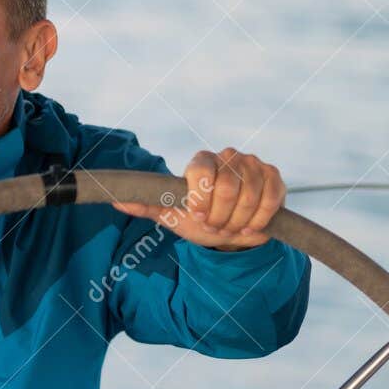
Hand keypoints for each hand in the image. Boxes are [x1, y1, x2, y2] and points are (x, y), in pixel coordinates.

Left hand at [115, 148, 285, 250]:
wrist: (228, 232)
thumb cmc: (196, 218)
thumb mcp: (170, 214)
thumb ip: (146, 204)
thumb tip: (115, 200)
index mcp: (201, 161)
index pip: (202, 173)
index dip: (201, 199)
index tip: (198, 216)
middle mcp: (228, 156)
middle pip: (228, 188)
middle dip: (220, 216)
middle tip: (214, 225)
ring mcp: (253, 164)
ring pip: (250, 196)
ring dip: (238, 221)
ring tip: (230, 226)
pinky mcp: (274, 176)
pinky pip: (270, 199)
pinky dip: (259, 219)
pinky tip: (249, 226)